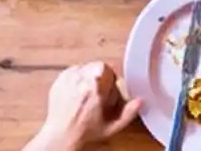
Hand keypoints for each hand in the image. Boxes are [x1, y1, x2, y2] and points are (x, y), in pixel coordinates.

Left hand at [25, 62, 141, 150]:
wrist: (62, 134)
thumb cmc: (84, 132)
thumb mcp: (112, 127)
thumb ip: (128, 113)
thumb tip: (140, 101)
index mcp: (96, 89)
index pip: (108, 69)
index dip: (111, 79)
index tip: (109, 88)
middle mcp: (82, 80)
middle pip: (97, 65)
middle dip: (102, 75)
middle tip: (100, 89)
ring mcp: (69, 79)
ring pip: (85, 66)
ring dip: (90, 75)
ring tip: (88, 91)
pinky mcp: (60, 80)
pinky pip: (73, 70)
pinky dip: (77, 77)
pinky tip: (78, 91)